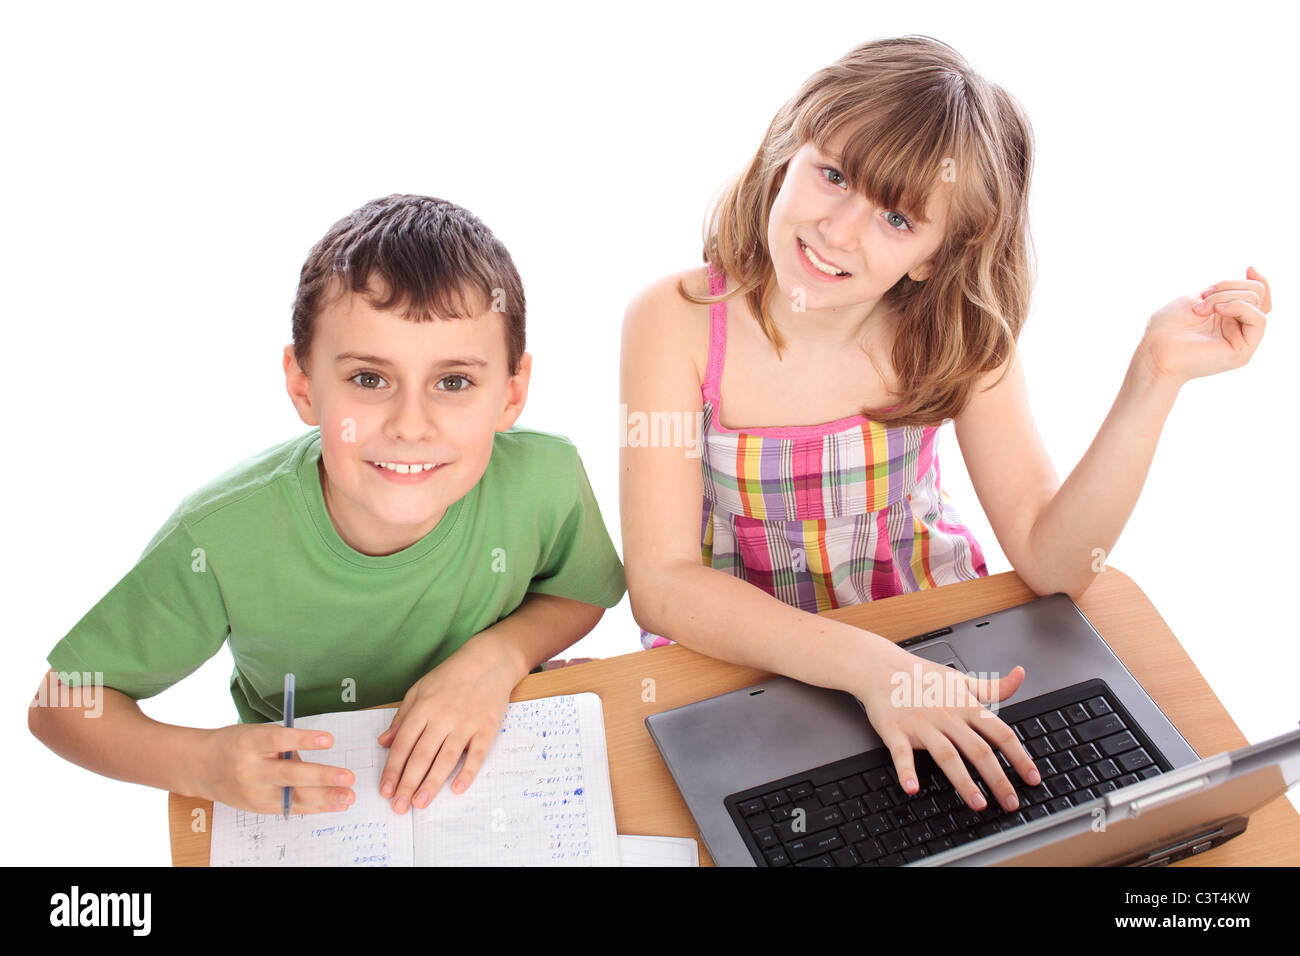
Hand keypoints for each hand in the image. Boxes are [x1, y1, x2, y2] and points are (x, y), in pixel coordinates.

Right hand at [192, 724, 354, 814]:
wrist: (201, 767)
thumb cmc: (236, 744)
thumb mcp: (256, 734)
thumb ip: (285, 745)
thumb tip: (315, 759)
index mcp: (250, 743)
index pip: (279, 741)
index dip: (304, 740)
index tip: (329, 739)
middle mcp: (250, 770)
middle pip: (289, 775)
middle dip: (322, 777)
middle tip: (348, 777)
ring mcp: (254, 792)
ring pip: (293, 797)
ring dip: (325, 798)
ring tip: (348, 796)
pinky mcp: (258, 807)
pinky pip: (291, 807)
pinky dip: (315, 806)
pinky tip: (335, 804)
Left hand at [377, 637, 518, 812]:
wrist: (489, 660)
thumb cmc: (452, 676)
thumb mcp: (420, 690)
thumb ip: (402, 717)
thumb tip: (384, 742)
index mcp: (423, 708)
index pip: (403, 744)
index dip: (393, 769)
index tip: (385, 790)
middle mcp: (442, 717)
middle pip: (421, 755)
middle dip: (408, 784)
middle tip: (399, 807)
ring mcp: (466, 723)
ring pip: (446, 758)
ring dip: (432, 783)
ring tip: (420, 803)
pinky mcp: (486, 728)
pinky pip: (476, 754)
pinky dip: (467, 772)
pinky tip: (457, 788)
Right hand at [854, 635, 1040, 813]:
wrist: (881, 667)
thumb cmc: (921, 677)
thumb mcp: (960, 680)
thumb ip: (992, 686)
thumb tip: (1019, 676)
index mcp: (965, 705)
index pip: (1000, 733)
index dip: (1019, 757)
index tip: (1032, 778)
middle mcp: (946, 716)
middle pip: (978, 750)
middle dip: (997, 778)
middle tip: (1011, 802)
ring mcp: (920, 724)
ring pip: (946, 755)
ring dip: (963, 781)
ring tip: (977, 803)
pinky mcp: (895, 731)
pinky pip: (901, 753)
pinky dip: (906, 771)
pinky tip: (912, 788)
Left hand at [1141, 267, 1271, 384]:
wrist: (1156, 350)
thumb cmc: (1167, 326)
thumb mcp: (1197, 297)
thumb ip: (1225, 290)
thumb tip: (1252, 273)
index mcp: (1226, 316)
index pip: (1257, 296)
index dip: (1258, 280)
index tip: (1249, 268)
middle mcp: (1236, 328)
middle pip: (1256, 294)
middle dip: (1228, 286)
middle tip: (1202, 297)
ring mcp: (1241, 340)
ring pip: (1257, 303)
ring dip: (1225, 296)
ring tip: (1200, 309)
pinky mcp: (1243, 351)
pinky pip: (1258, 320)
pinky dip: (1239, 307)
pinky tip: (1218, 311)